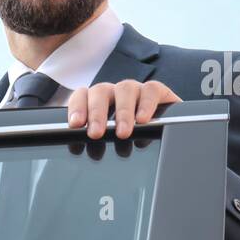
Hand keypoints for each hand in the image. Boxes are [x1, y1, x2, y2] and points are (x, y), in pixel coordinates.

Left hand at [67, 80, 181, 139]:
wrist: (165, 129)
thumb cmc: (130, 138)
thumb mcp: (109, 140)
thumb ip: (96, 139)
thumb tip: (80, 149)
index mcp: (96, 101)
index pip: (82, 95)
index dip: (76, 107)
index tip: (75, 125)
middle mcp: (114, 92)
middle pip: (100, 92)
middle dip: (96, 113)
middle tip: (96, 134)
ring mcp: (135, 90)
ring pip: (125, 89)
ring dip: (122, 112)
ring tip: (122, 133)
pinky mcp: (157, 91)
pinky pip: (151, 90)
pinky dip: (146, 104)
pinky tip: (143, 120)